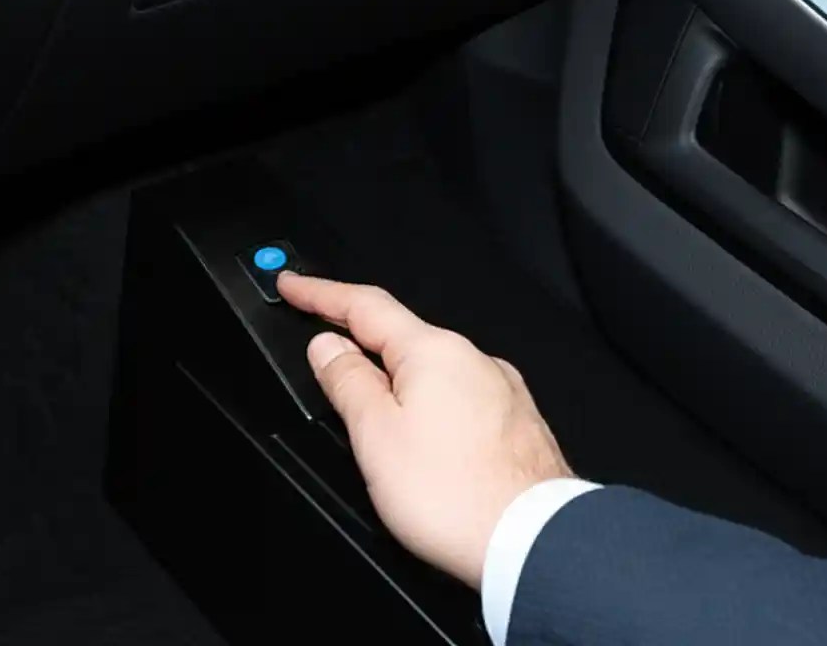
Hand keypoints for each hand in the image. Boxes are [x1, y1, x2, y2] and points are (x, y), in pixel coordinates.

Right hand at [277, 272, 572, 588]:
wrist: (533, 543)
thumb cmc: (457, 497)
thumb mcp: (375, 436)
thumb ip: (347, 382)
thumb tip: (328, 347)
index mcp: (434, 352)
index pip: (363, 305)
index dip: (320, 293)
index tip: (293, 285)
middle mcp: (474, 360)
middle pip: (401, 337)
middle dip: (359, 343)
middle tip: (323, 358)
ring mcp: (501, 391)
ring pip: (433, 371)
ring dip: (397, 382)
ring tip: (373, 421)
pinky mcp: (516, 423)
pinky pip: (459, 399)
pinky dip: (430, 407)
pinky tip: (424, 441)